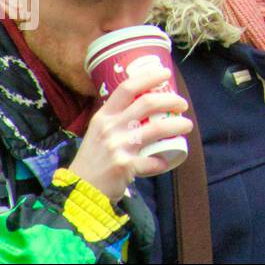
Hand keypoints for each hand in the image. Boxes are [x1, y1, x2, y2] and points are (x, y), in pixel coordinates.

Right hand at [68, 63, 192, 204]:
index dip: (149, 77)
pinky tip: (167, 161)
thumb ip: (116, 120)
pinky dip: (163, 161)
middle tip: (182, 104)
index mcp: (104, 117)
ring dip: (178, 125)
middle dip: (171, 100)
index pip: (127, 88)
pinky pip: (153, 160)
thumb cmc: (92, 160)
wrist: (77, 191)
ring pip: (157, 128)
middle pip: (148, 103)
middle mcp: (111, 128)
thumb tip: (144, 105)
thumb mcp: (98, 133)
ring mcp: (118, 146)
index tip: (165, 73)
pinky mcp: (125, 166)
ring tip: (187, 125)